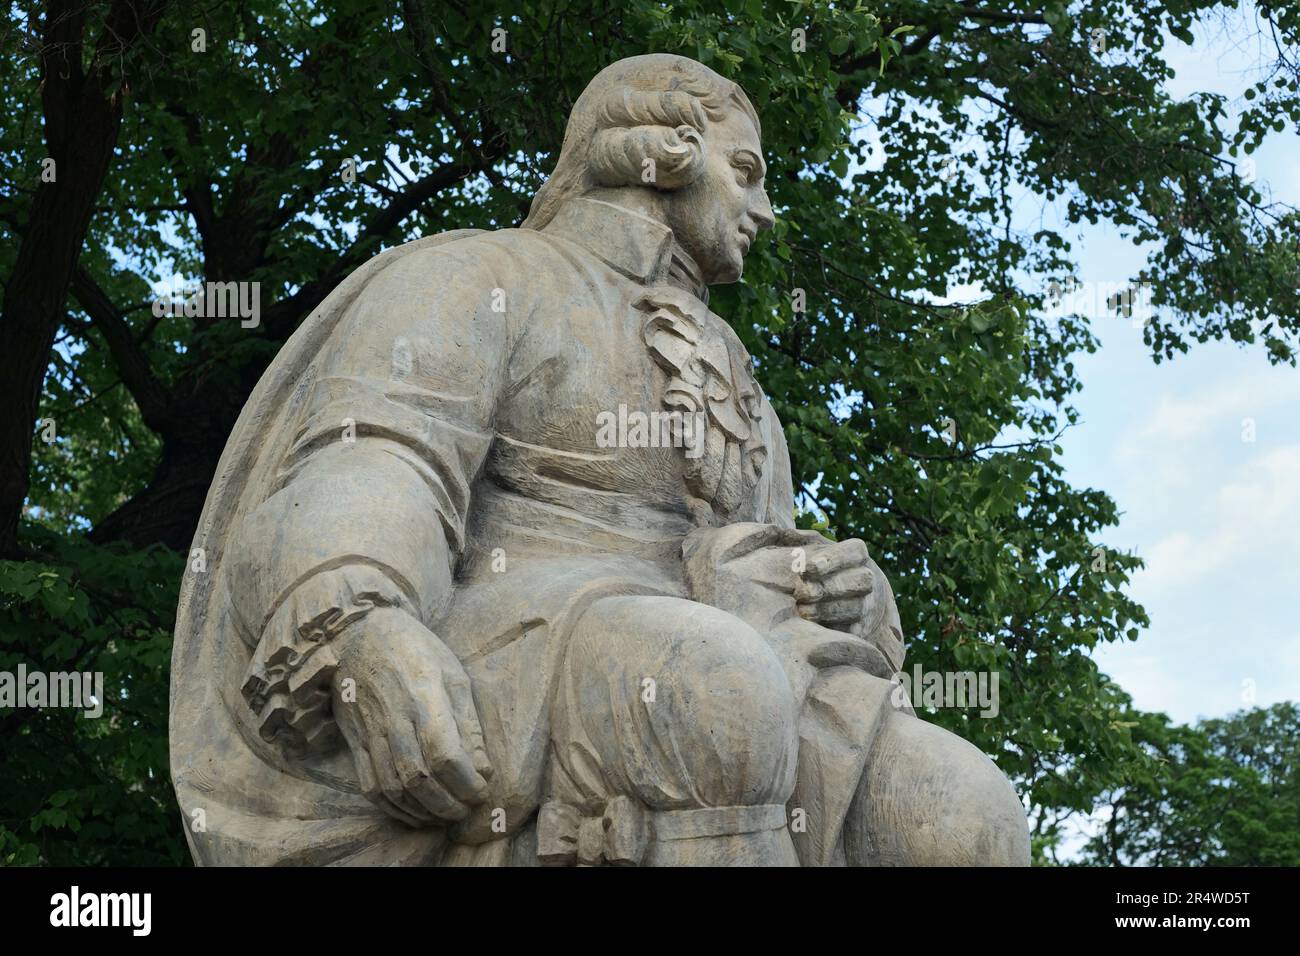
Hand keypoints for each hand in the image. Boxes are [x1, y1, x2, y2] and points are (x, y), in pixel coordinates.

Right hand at [331, 607, 491, 826]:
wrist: (356, 635)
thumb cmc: (414, 650)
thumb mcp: (453, 674)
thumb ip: (469, 724)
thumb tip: (483, 770)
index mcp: (423, 695)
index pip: (444, 753)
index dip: (466, 782)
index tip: (483, 791)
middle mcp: (394, 718)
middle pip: (418, 778)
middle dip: (448, 804)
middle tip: (467, 809)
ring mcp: (370, 732)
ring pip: (394, 788)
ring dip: (423, 811)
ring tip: (446, 815)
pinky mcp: (355, 741)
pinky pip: (371, 786)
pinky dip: (394, 808)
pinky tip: (415, 812)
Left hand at [793, 537, 874, 632]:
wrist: (850, 596)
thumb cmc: (823, 566)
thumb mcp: (815, 548)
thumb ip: (800, 540)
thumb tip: (782, 532)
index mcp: (856, 554)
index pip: (853, 552)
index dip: (831, 560)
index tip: (806, 568)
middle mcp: (868, 577)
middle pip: (861, 580)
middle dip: (829, 587)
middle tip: (801, 593)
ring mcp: (868, 604)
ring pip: (856, 607)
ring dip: (826, 610)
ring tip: (801, 611)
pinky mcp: (862, 627)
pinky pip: (853, 631)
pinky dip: (833, 630)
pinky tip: (813, 628)